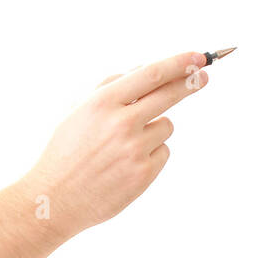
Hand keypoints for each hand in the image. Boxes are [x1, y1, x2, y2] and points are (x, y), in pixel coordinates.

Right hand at [27, 49, 208, 235]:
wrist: (54, 200)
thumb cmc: (65, 154)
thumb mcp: (78, 113)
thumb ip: (110, 89)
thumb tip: (145, 69)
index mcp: (102, 103)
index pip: (151, 74)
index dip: (178, 63)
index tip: (197, 57)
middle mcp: (121, 124)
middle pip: (169, 95)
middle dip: (191, 82)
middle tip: (203, 76)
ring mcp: (134, 150)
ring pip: (166, 127)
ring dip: (154, 130)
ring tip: (125, 147)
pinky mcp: (143, 174)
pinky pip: (163, 152)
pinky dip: (151, 155)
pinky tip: (126, 166)